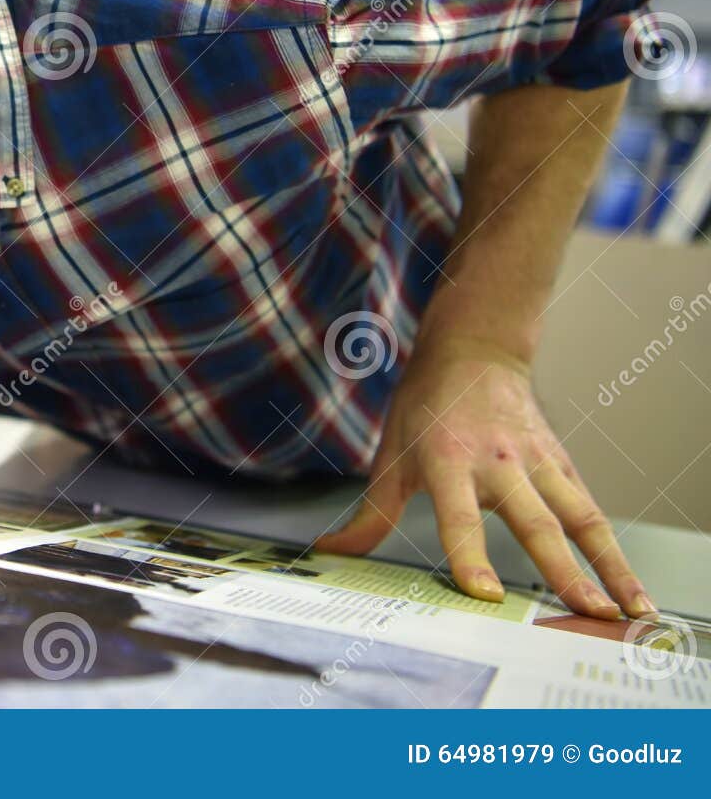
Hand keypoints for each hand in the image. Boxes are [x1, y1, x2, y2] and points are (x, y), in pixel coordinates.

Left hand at [315, 341, 652, 619]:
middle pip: (534, 522)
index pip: (458, 517)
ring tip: (629, 612)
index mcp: (447, 460)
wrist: (474, 348)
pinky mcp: (562, 464)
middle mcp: (498, 462)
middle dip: (563, 571)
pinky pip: (591, 511)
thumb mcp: (390, 454)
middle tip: (586, 613)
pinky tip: (629, 588)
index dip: (469, 556)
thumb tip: (332, 551)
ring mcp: (537, 462)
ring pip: (580, 518)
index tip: (486, 593)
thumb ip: (370, 513)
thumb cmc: (426, 405)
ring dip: (609, 566)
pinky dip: (613, 551)